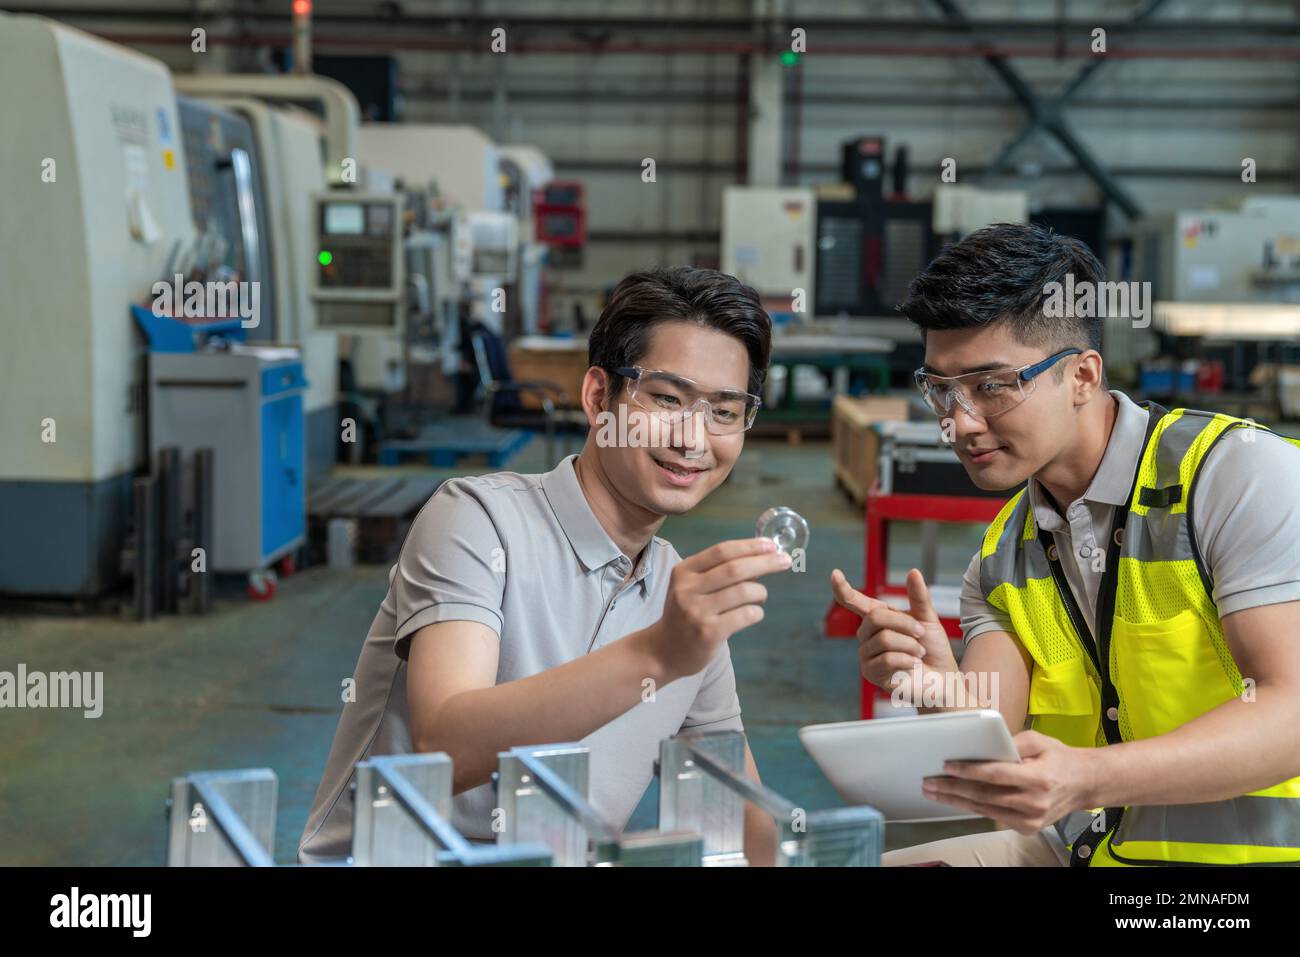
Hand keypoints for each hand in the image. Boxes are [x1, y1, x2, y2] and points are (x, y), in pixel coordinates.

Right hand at [644, 538, 790, 681]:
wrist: (663, 651)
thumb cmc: (685, 614)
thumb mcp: (691, 587)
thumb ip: (718, 573)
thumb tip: (761, 558)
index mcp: (683, 572)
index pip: (722, 551)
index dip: (750, 546)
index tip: (772, 545)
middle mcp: (687, 589)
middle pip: (735, 569)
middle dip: (765, 562)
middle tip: (785, 561)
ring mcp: (696, 612)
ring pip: (744, 592)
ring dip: (761, 592)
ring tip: (761, 596)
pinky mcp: (708, 633)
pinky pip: (745, 615)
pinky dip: (756, 612)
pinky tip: (754, 614)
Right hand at [831, 567, 956, 703]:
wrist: (941, 678)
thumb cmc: (932, 648)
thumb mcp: (928, 619)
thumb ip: (918, 596)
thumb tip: (913, 571)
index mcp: (878, 618)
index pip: (855, 601)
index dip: (843, 589)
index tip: (835, 574)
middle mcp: (867, 634)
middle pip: (875, 618)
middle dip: (905, 624)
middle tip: (921, 633)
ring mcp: (867, 654)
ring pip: (884, 639)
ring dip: (910, 645)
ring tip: (919, 653)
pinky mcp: (870, 673)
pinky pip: (887, 660)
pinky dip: (907, 661)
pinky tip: (912, 665)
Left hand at [920, 730, 1100, 834]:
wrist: (1085, 785)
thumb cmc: (1059, 758)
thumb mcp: (1039, 740)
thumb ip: (1011, 741)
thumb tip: (983, 744)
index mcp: (1038, 778)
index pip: (995, 775)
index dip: (969, 771)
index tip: (946, 766)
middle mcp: (1034, 802)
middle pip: (984, 795)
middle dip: (953, 789)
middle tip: (929, 782)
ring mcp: (1031, 820)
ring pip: (985, 809)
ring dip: (956, 801)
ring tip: (934, 793)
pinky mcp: (1027, 828)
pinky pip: (994, 816)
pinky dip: (973, 808)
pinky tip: (956, 800)